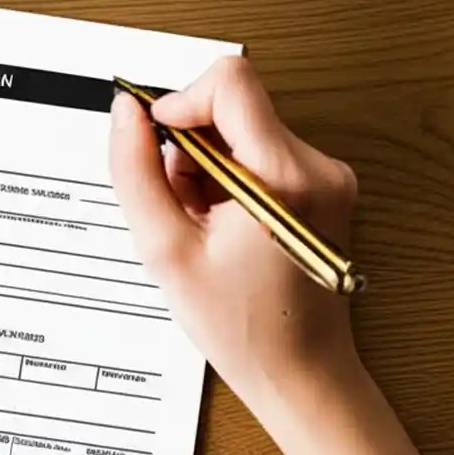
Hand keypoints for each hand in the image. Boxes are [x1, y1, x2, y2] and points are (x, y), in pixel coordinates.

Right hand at [109, 57, 360, 406]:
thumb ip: (137, 174)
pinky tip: (224, 230)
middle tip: (180, 207)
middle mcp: (316, 166)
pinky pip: (261, 157)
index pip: (230, 82)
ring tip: (203, 227)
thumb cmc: (245, 329)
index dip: (180, 102)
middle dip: (190, 150)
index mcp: (284, 178)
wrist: (301, 372)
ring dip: (207, 170)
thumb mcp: (167, 253)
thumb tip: (127, 116)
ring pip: (243, 132)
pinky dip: (230, 183)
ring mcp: (325, 176)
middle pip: (233, 107)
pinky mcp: (323, 187)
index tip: (158, 139)